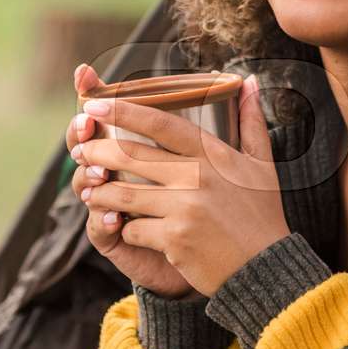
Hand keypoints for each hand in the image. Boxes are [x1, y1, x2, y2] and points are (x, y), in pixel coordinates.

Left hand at [71, 65, 291, 296]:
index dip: (121, 110)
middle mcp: (197, 177)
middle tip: (82, 151)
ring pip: (121, 193)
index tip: (93, 103)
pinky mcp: (174, 239)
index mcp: (214, 155)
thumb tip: (250, 81)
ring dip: (100, 192)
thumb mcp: (262, 164)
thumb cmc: (261, 214)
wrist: (266, 267)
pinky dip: (125, 229)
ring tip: (92, 190)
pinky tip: (129, 229)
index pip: (159, 123)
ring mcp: (184, 208)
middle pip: (129, 155)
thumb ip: (252, 121)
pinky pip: (131, 229)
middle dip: (95, 151)